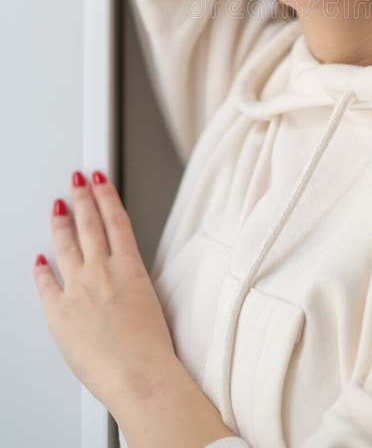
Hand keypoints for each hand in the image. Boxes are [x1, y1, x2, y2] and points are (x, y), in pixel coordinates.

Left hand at [33, 170, 178, 414]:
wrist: (138, 375)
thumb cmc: (150, 349)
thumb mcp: (149, 302)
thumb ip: (130, 283)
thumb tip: (121, 277)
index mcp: (130, 268)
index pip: (116, 220)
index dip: (106, 195)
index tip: (100, 179)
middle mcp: (103, 272)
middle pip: (90, 224)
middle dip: (82, 197)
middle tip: (76, 180)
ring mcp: (79, 289)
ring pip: (66, 245)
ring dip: (61, 221)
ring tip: (57, 206)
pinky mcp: (59, 311)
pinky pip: (46, 283)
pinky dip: (41, 269)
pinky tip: (39, 259)